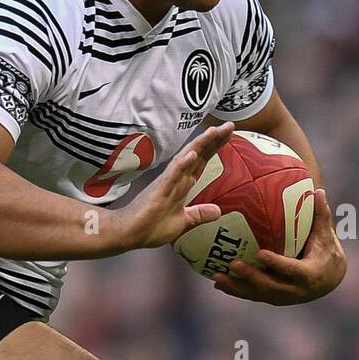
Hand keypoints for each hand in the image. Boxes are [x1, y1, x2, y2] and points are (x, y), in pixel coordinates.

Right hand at [117, 122, 232, 249]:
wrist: (129, 234)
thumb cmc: (150, 227)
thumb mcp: (182, 221)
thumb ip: (199, 214)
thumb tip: (218, 211)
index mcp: (181, 185)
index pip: (201, 162)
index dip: (215, 148)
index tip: (228, 134)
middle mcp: (176, 179)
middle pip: (197, 155)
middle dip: (213, 141)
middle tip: (229, 125)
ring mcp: (167, 183)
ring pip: (186, 159)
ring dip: (200, 145)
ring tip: (214, 131)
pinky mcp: (159, 191)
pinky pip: (172, 175)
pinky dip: (182, 164)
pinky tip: (192, 154)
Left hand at [212, 189, 346, 304]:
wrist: (329, 280)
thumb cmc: (326, 252)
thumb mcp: (326, 236)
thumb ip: (321, 215)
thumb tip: (318, 190)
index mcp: (308, 275)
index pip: (291, 270)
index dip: (276, 263)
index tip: (259, 253)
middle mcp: (294, 290)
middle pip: (269, 285)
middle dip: (250, 276)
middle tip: (232, 263)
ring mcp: (282, 297)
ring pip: (257, 294)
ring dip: (236, 286)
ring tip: (217, 276)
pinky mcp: (272, 299)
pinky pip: (252, 296)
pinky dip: (235, 290)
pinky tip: (217, 282)